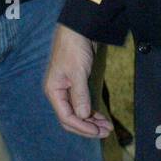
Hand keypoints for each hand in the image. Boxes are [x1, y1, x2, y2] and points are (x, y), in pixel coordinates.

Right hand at [44, 23, 113, 138]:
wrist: (78, 28)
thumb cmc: (74, 49)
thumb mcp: (77, 72)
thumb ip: (80, 95)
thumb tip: (83, 116)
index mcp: (53, 91)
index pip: (66, 117)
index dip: (82, 127)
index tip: (97, 131)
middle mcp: (58, 93)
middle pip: (71, 118)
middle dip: (87, 127)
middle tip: (105, 132)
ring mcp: (67, 89)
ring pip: (77, 112)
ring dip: (91, 121)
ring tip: (106, 127)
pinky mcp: (76, 84)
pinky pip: (82, 104)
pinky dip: (91, 112)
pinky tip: (100, 117)